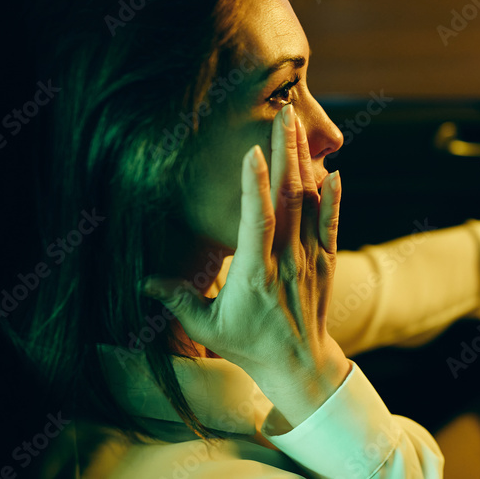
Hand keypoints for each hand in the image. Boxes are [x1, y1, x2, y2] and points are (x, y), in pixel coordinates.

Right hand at [143, 104, 347, 426]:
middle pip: (288, 197)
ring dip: (304, 163)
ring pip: (310, 202)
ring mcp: (309, 258)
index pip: (257, 221)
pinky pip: (332, 223)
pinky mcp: (325, 260)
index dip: (255, 186)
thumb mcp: (208, 326)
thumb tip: (144, 280)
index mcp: (255, 272)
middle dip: (285, 152)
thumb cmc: (248, 345)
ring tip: (298, 128)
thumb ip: (178, 299)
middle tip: (283, 115)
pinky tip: (335, 173)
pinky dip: (334, 198)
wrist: (299, 364)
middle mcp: (286, 259)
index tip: (252, 151)